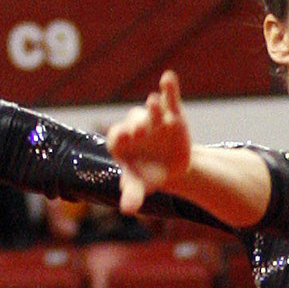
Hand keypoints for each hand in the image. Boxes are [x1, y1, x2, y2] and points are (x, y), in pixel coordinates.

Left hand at [106, 71, 192, 214]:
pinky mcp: (172, 112)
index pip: (116, 136)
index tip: (123, 138)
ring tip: (153, 103)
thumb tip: (127, 210)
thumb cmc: (146, 175)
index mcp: (120, 142)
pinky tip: (168, 78)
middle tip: (139, 130)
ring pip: (150, 109)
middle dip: (137, 124)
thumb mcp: (139, 186)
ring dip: (152, 106)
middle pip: (134, 121)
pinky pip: (169, 97)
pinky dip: (170, 87)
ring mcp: (153, 118)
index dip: (119, 136)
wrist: (170, 167)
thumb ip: (133, 194)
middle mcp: (135, 127)